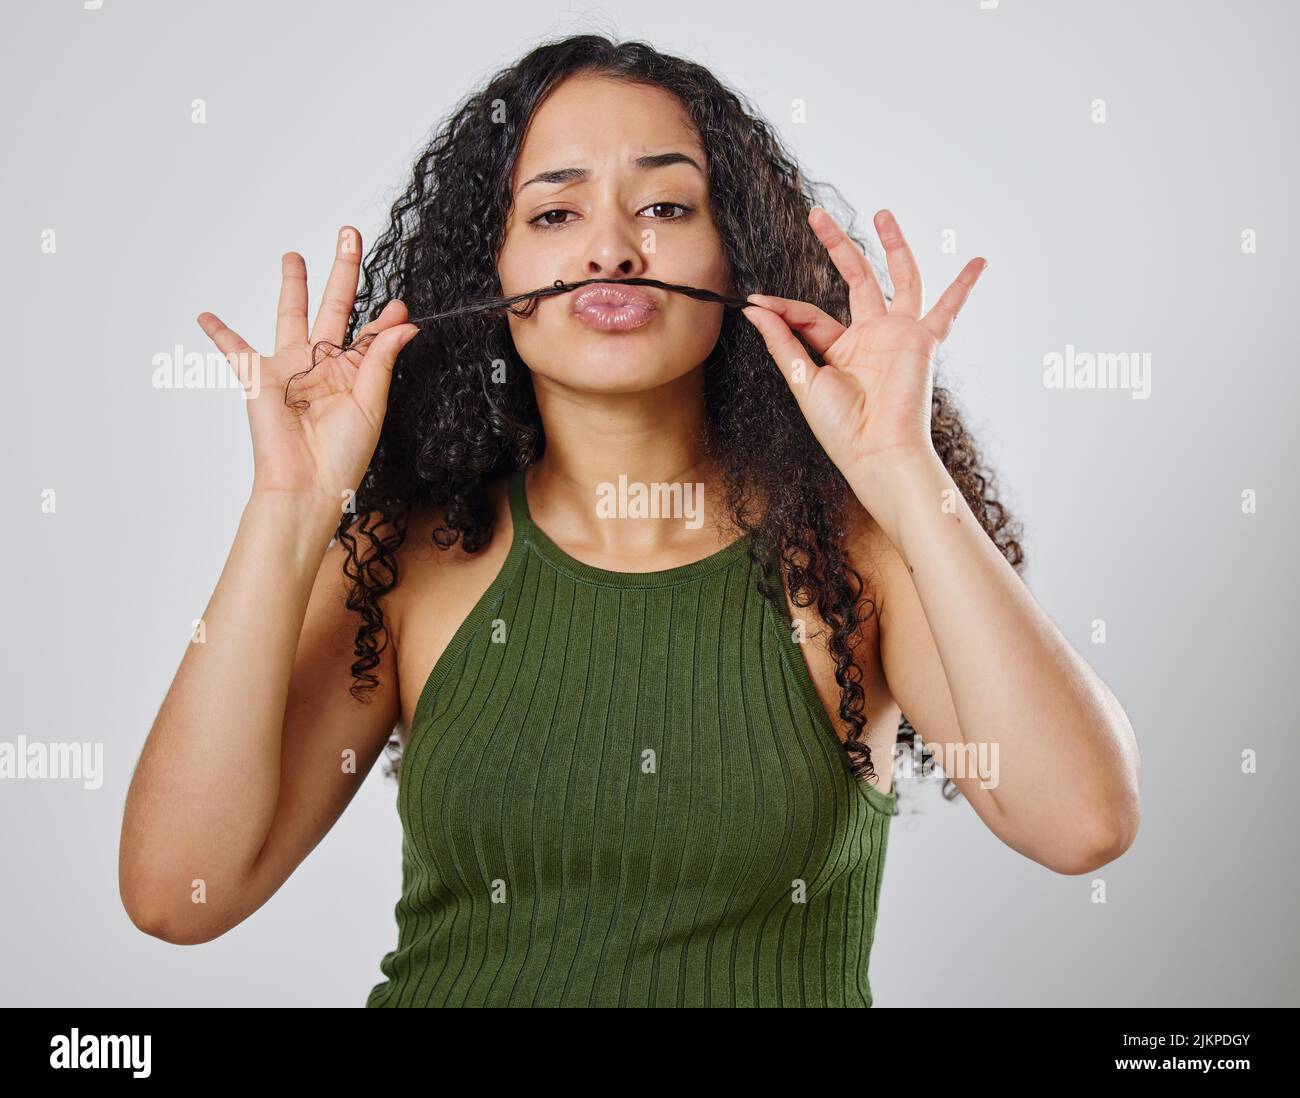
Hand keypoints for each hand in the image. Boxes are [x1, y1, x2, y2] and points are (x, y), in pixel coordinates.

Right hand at [196, 226, 418, 507]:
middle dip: (342, 271)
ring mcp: (291, 367)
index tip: (399, 303)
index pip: (371, 333)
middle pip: (334, 306)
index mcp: (354, 372)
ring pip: (291, 314)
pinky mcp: (259, 377)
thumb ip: (382, 357)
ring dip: (293, 285)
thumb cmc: (343, 453)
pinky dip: (218, 332)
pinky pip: (233, 349)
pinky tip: (205, 315)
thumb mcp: (371, 402)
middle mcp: (323, 364)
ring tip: (293, 256)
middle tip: (349, 235)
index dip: (386, 316)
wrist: (307, 484)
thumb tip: (405, 321)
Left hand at [741, 206, 984, 502]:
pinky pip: (947, 308)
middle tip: (816, 214)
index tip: (755, 301)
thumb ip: (782, 340)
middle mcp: (870, 337)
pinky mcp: (922, 340)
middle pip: (855, 278)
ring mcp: (897, 335)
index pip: (809, 314)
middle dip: (837, 246)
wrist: (876, 451)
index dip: (782, 307)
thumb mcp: (802, 378)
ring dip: (892, 246)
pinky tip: (977, 262)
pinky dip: (963, 287)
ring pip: (897, 278)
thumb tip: (754, 308)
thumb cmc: (840, 426)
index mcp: (839, 349)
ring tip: (883, 213)